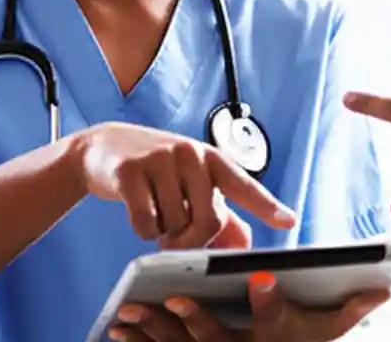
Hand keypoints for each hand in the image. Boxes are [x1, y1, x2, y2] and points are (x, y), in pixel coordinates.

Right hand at [74, 123, 295, 247]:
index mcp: (209, 157)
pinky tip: (136, 210)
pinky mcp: (130, 172)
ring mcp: (158, 160)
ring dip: (162, 233)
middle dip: (192, 240)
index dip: (265, 205)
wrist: (101, 148)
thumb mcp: (189, 184)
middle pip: (208, 221)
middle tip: (175, 236)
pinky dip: (142, 229)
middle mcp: (189, 154)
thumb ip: (219, 213)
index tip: (289, 220)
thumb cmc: (154, 169)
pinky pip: (145, 224)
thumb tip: (246, 243)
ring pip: (174, 226)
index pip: (242, 184)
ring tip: (155, 211)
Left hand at [110, 273, 389, 340]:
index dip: (269, 301)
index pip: (276, 321)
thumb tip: (384, 286)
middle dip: (195, 319)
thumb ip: (350, 310)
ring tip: (128, 313)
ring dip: (151, 332)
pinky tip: (117, 325)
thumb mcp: (325, 335)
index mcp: (275, 340)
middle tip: (174, 297)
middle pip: (216, 340)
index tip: (261, 277)